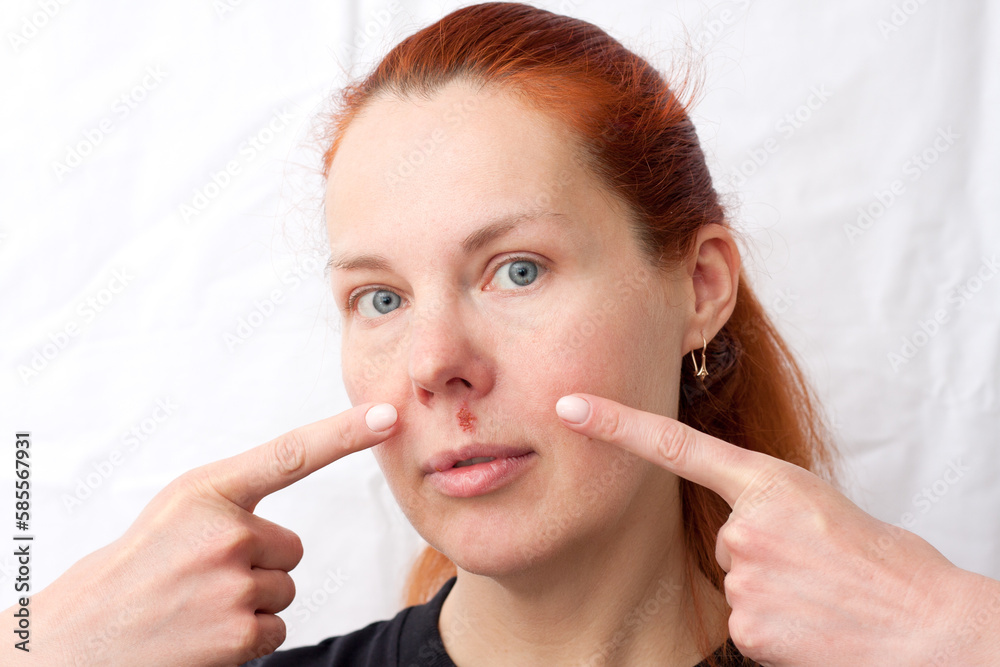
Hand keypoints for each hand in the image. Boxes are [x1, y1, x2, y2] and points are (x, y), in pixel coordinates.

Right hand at [12, 401, 397, 666]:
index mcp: (208, 491)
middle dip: (258, 566)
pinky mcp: (238, 633)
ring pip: (284, 589)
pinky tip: (203, 634)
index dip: (344, 433)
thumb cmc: (141, 566)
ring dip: (250, 602)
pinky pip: (277, 627)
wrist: (83, 637)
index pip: (290, 455)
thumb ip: (235, 496)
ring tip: (197, 605)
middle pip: (291, 549)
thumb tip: (299, 484)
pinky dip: (247, 637)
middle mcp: (224, 532)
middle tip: (201, 578)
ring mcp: (232, 584)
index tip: (387, 414)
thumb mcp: (179, 510)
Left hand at [555, 392, 999, 665]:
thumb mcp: (824, 510)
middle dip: (762, 553)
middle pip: (727, 538)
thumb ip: (773, 508)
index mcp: (770, 483)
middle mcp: (747, 525)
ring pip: (736, 580)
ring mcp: (744, 576)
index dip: (616, 423)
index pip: (675, 445)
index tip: (570, 405)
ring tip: (821, 597)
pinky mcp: (745, 626)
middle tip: (815, 567)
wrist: (928, 626)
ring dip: (771, 590)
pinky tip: (811, 625)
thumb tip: (746, 530)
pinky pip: (744, 621)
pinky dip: (774, 625)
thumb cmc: (885, 566)